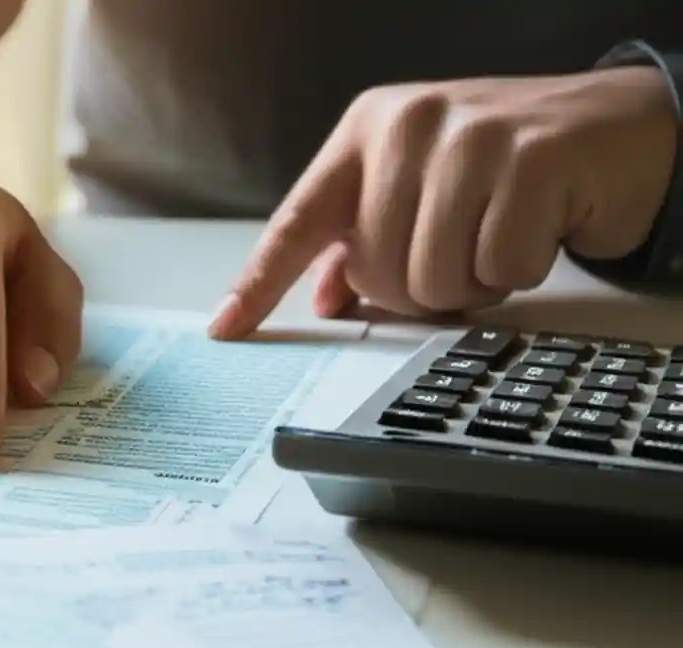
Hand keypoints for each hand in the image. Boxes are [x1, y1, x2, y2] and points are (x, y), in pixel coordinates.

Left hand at [210, 66, 677, 337]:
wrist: (614, 126)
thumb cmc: (504, 167)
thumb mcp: (422, 191)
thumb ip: (366, 240)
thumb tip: (326, 298)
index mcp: (366, 130)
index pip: (298, 219)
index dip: (260, 282)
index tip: (226, 330)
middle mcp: (407, 124)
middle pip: (375, 271)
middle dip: (420, 289)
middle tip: (459, 254)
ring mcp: (470, 135)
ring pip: (434, 276)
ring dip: (472, 282)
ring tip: (497, 235)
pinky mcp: (531, 157)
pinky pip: (501, 266)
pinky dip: (521, 268)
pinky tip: (537, 226)